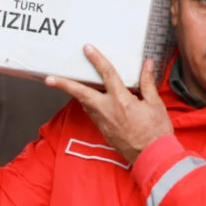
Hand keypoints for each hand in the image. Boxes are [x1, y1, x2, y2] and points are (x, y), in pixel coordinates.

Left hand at [46, 50, 172, 163]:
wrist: (152, 157)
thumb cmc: (156, 132)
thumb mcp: (155, 104)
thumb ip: (147, 82)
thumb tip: (146, 64)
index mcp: (121, 100)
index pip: (107, 74)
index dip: (97, 59)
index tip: (87, 49)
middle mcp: (107, 110)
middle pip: (81, 93)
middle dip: (64, 84)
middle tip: (49, 78)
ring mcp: (103, 122)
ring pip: (85, 104)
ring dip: (75, 93)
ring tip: (66, 84)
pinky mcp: (103, 131)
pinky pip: (92, 114)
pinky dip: (88, 104)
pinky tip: (89, 99)